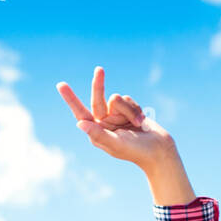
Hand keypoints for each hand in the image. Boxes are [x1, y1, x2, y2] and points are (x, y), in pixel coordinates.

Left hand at [56, 66, 194, 203]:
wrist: (160, 150)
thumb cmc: (136, 151)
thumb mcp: (116, 144)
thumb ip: (98, 134)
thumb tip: (80, 124)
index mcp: (96, 133)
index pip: (80, 113)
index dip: (71, 99)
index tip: (61, 85)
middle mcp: (104, 123)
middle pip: (97, 99)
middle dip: (99, 85)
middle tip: (99, 69)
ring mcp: (116, 116)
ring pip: (117, 99)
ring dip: (129, 109)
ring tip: (137, 124)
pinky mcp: (128, 110)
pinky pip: (128, 99)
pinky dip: (136, 109)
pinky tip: (142, 121)